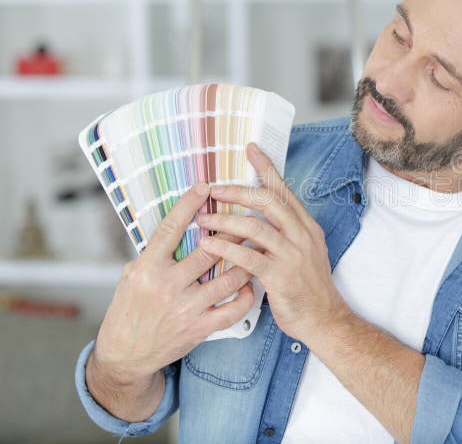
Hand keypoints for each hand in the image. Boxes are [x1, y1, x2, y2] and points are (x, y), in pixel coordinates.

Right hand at [92, 183, 255, 383]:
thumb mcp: (130, 276)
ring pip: (228, 279)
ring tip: (257, 248)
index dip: (188, 206)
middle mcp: (167, 286)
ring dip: (246, 262)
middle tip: (248, 218)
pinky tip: (249, 285)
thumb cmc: (129, 309)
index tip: (204, 188)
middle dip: (232, 232)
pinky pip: (232, 310)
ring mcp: (185, 308)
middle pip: (209, 251)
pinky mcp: (199, 328)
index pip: (170, 229)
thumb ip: (153, 254)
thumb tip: (176, 227)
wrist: (125, 354)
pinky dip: (246, 296)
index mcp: (147, 268)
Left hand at [196, 143, 351, 343]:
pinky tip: (210, 245)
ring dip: (225, 220)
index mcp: (306, 226)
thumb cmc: (307, 287)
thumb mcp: (303, 251)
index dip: (266, 168)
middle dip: (237, 192)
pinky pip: (248, 257)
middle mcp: (302, 235)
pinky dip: (226, 249)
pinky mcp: (280, 276)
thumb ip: (284, 232)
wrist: (323, 318)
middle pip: (268, 202)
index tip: (250, 150)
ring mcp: (292, 255)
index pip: (284, 190)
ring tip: (203, 218)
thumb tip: (256, 217)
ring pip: (255, 227)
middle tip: (214, 189)